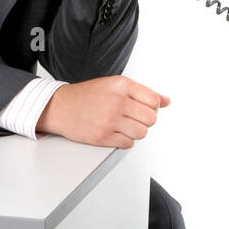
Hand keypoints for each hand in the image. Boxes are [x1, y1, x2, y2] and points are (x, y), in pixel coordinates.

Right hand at [37, 75, 169, 148]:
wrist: (60, 107)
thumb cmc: (88, 95)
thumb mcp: (116, 85)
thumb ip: (143, 92)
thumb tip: (167, 100)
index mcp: (122, 85)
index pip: (154, 101)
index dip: (153, 107)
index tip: (143, 108)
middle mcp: (117, 101)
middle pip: (151, 118)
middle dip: (145, 120)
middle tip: (133, 118)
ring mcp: (109, 120)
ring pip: (142, 133)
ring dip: (136, 131)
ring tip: (124, 125)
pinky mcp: (102, 136)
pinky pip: (128, 143)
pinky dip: (125, 140)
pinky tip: (116, 132)